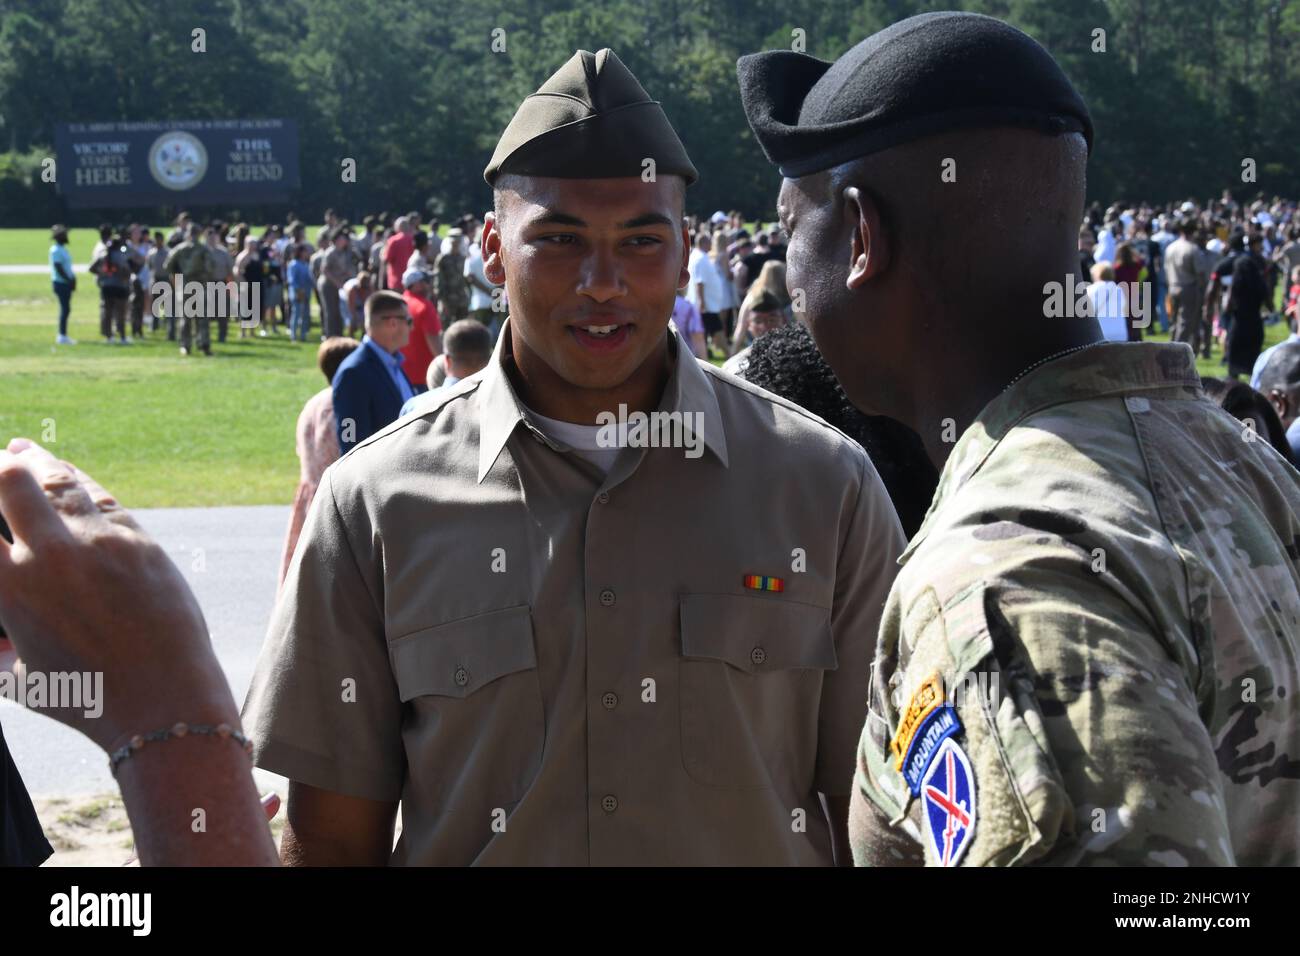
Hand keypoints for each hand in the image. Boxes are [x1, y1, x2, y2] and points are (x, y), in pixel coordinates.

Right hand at [0, 439, 239, 753]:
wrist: (165, 698)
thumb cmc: (87, 699)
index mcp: (9, 590)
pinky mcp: (138, 539)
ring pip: (59, 479)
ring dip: (35, 462)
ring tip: (20, 451)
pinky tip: (66, 474)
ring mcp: (98, 542)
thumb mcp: (19, 680)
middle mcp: (49, 556)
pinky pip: (99, 496)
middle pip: (10, 479)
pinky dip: (76, 482)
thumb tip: (0, 637)